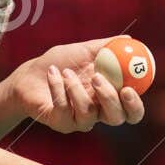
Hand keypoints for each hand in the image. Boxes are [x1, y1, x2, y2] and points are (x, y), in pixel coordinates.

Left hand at [6, 38, 143, 133]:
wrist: (30, 74)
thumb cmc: (60, 62)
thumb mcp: (84, 50)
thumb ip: (106, 47)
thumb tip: (129, 40)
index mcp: (109, 97)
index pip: (131, 111)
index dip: (134, 104)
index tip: (129, 88)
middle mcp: (98, 113)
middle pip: (117, 118)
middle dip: (110, 99)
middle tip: (98, 79)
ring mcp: (79, 121)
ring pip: (88, 113)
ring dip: (76, 88)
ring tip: (65, 71)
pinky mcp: (60, 123)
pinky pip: (64, 108)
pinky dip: (58, 87)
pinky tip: (53, 73)